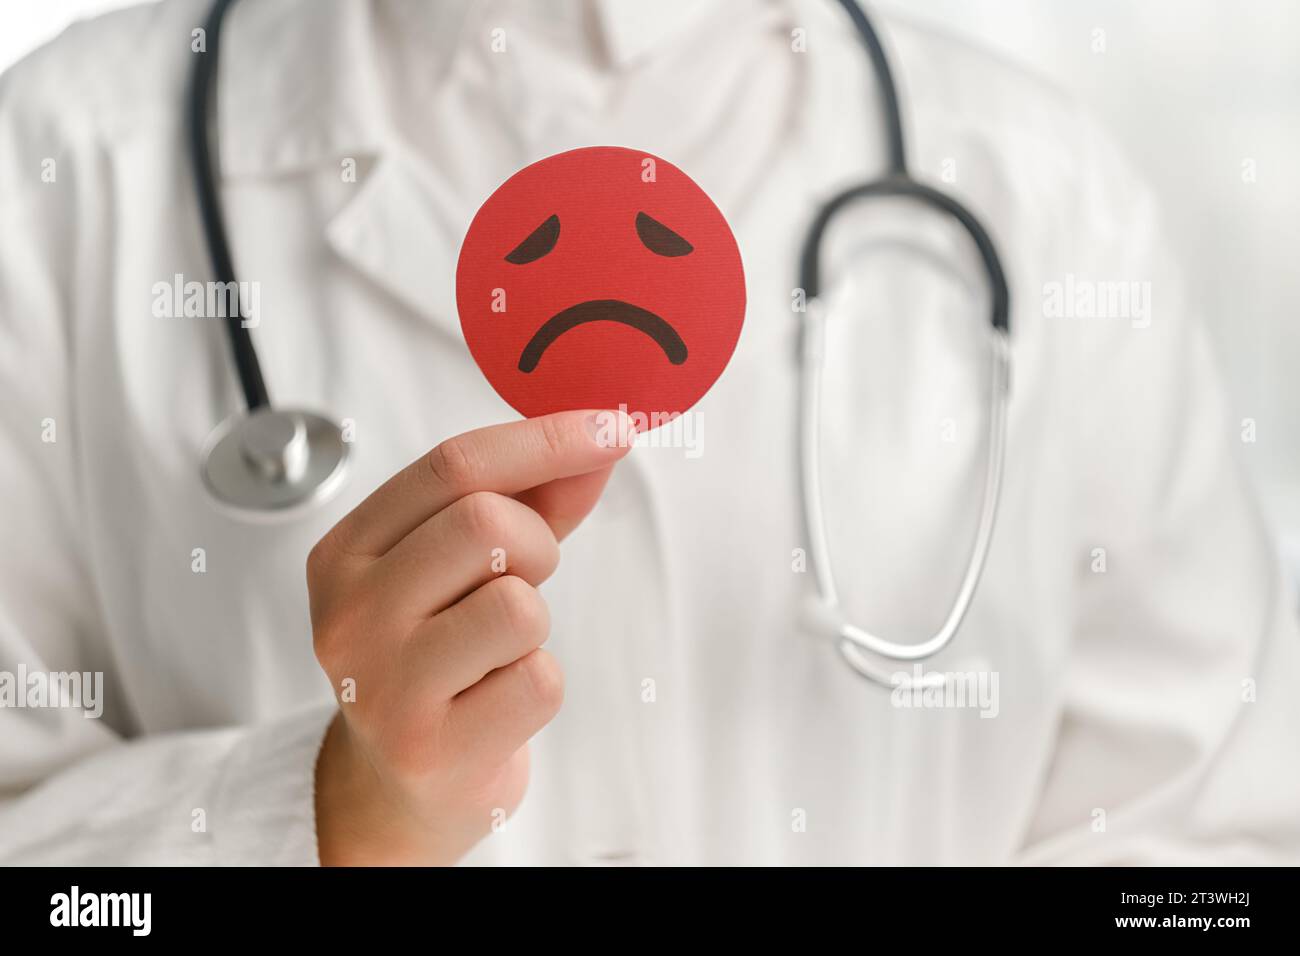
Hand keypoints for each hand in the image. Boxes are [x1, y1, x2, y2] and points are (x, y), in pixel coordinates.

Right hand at [308, 409, 633, 864]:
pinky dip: (537, 684)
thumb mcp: (462, 568)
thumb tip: (603, 441)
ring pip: (517, 604)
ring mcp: (384, 684)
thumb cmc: (437, 658)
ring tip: (497, 649)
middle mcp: (349, 613)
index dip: (544, 439)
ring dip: (534, 621)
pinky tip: (496, 701)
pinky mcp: (431, 748)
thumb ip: (530, 499)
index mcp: (346, 553)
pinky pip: (537, 680)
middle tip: (523, 578)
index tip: (610, 426)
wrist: (399, 785)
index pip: (452, 465)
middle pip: (484, 523)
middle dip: (536, 543)